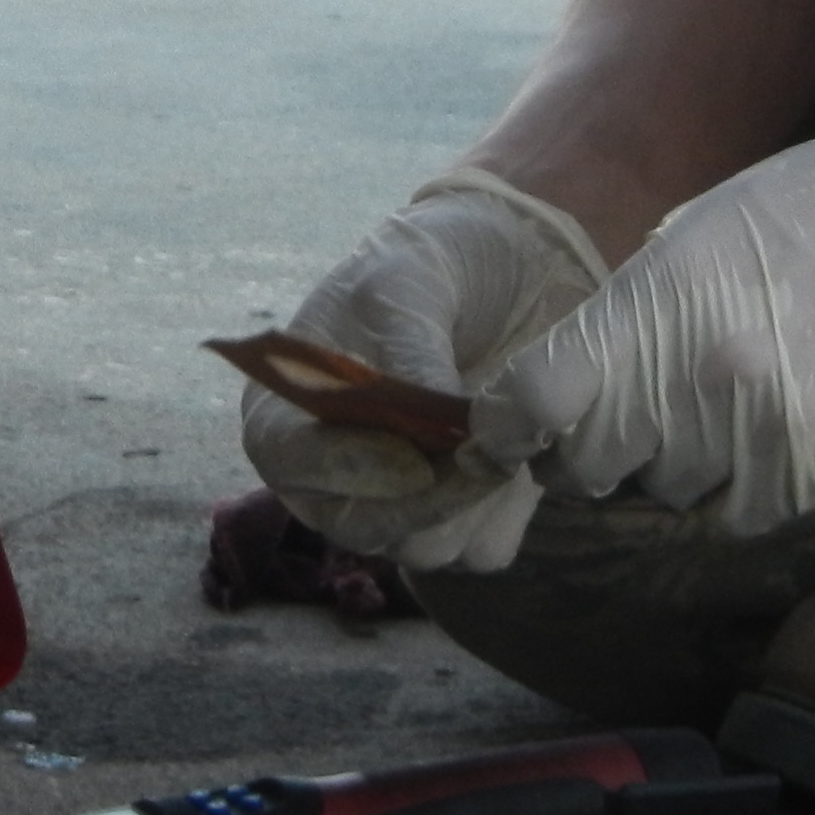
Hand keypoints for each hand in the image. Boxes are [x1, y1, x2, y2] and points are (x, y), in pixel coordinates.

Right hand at [238, 170, 610, 576]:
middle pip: (362, 526)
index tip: (413, 453)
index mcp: (286, 411)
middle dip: (428, 493)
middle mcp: (331, 478)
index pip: (290, 460)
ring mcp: (397, 508)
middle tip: (485, 446)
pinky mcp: (465, 521)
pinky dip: (512, 508)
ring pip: (429, 549)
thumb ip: (407, 356)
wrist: (502, 266)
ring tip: (510, 431)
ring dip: (476, 498)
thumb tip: (429, 433)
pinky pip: (487, 547)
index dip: (345, 465)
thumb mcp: (404, 284)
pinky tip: (527, 449)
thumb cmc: (427, 266)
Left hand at [478, 106, 814, 537]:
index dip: (513, 420)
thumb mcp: (704, 230)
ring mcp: (772, 434)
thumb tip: (578, 381)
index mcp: (664, 300)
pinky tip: (762, 434)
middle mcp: (708, 376)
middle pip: (594, 461)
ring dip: (672, 461)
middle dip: (592, 444)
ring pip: (668, 490)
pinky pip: (740, 511)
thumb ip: (636, 310)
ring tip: (715, 404)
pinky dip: (736, 486)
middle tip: (619, 414)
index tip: (514, 423)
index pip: (539, 398)